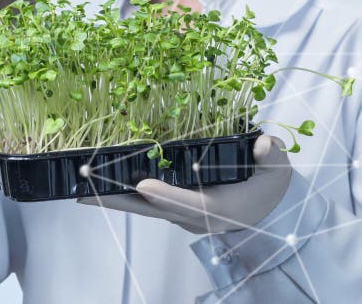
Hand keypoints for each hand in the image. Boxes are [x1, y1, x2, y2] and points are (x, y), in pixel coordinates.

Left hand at [78, 135, 291, 233]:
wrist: (272, 212)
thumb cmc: (271, 187)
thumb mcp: (278, 170)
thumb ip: (271, 156)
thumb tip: (263, 145)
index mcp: (217, 208)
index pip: (188, 202)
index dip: (166, 194)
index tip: (142, 185)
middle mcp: (194, 216)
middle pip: (151, 210)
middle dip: (119, 200)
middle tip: (86, 191)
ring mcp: (182, 215)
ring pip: (143, 208)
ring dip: (114, 197)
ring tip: (83, 187)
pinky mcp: (176, 209)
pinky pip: (145, 205)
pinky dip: (124, 196)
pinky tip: (102, 185)